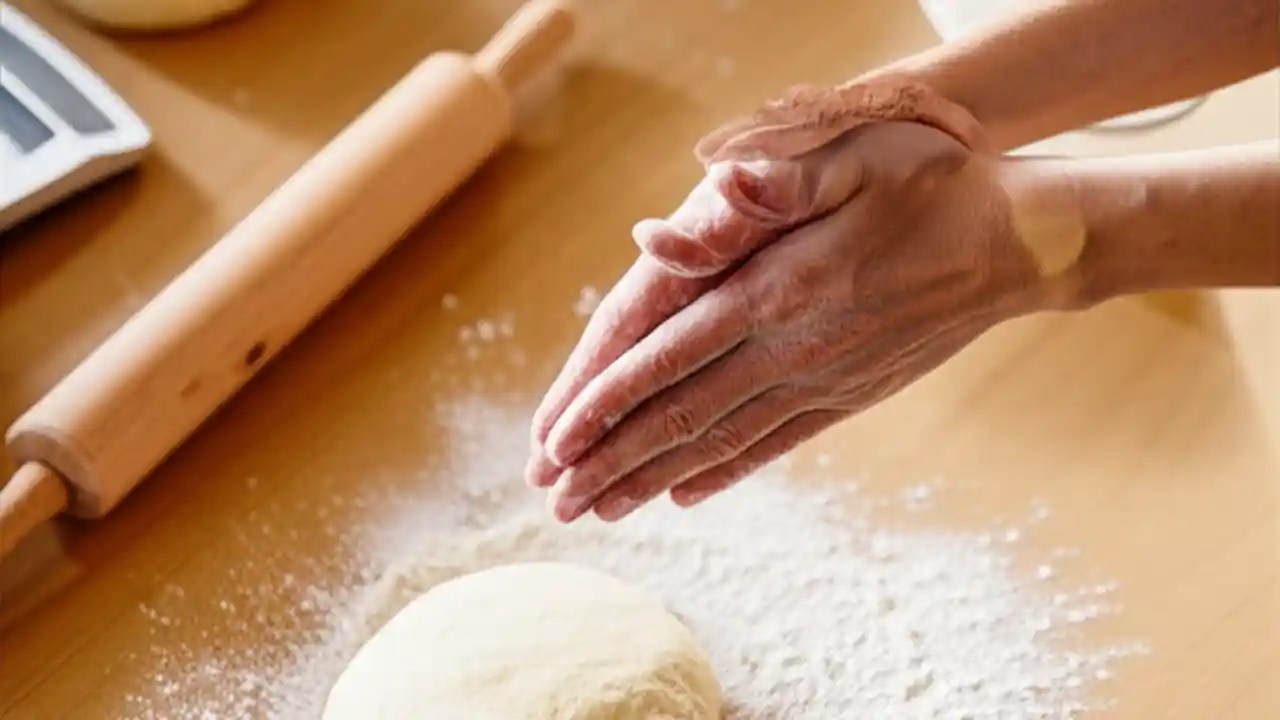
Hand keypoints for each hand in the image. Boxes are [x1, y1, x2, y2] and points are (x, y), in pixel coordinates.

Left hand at [533, 121, 1051, 521]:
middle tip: (553, 498)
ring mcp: (822, 381)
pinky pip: (772, 446)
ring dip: (651, 477)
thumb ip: (760, 193)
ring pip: (718, 442)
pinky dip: (722, 472)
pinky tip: (684, 494)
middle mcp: (792, 350)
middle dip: (609, 459)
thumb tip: (660, 228)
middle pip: (680, 416)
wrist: (1019, 243)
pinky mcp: (848, 397)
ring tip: (598, 509)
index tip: (553, 442)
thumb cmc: (928, 186)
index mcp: (777, 291)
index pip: (669, 359)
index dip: (605, 402)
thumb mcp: (850, 162)